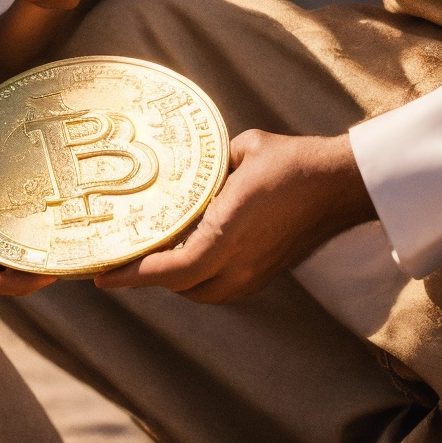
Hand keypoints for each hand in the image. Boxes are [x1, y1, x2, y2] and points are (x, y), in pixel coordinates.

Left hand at [95, 129, 371, 303]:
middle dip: (150, 276)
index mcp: (229, 233)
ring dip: (176, 279)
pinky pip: (220, 287)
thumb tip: (185, 166)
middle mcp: (240, 263)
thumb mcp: (242, 150)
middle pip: (181, 287)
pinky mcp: (265, 275)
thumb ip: (208, 165)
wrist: (338, 186)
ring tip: (154, 254)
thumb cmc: (292, 162)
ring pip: (201, 292)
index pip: (174, 269)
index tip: (103, 277)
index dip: (135, 276)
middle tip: (122, 257)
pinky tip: (191, 252)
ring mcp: (255, 274)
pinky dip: (199, 277)